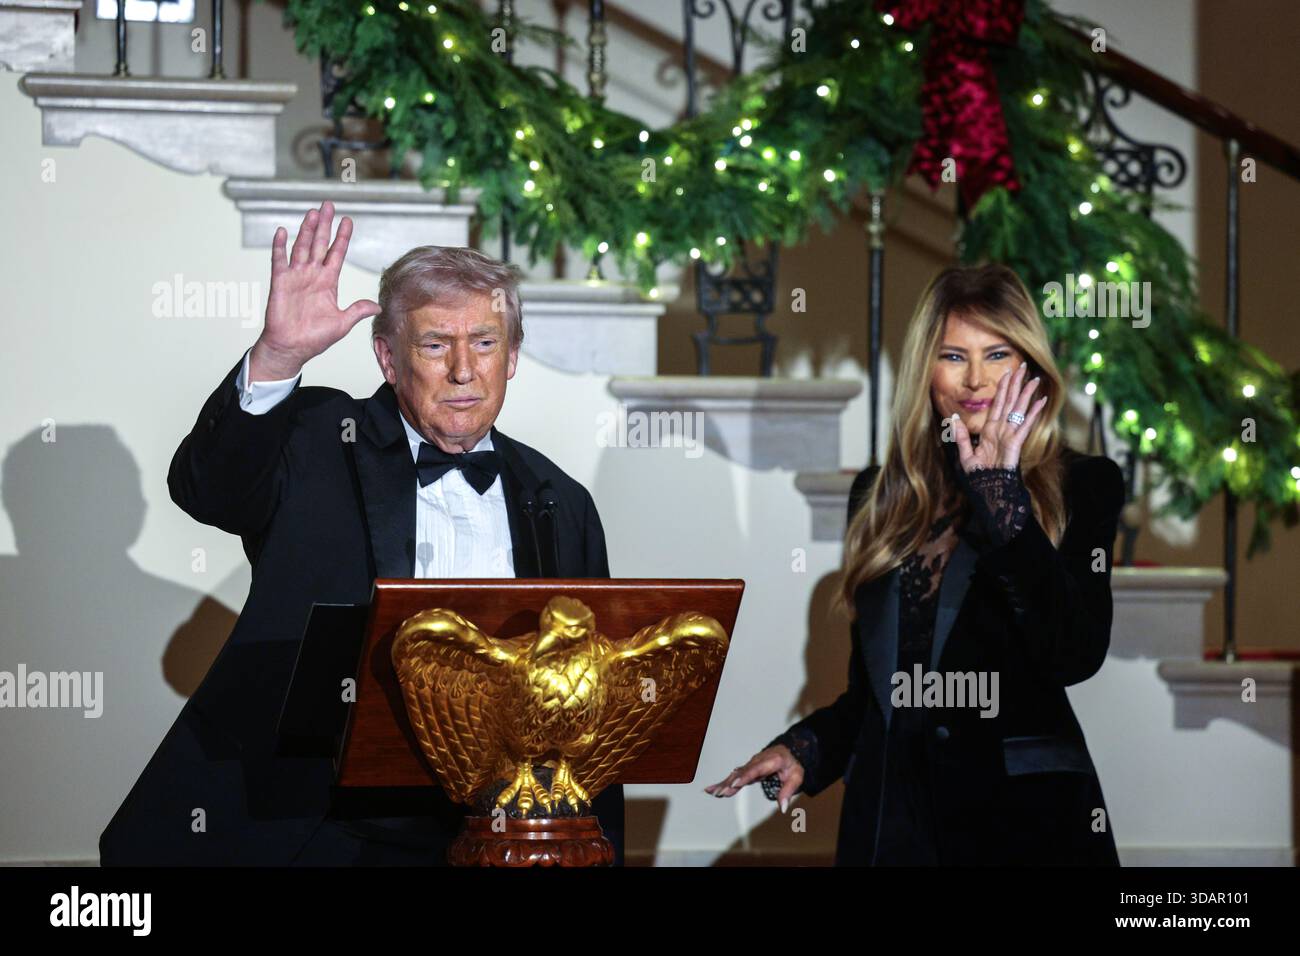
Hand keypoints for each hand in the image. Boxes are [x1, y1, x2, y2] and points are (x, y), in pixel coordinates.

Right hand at [249, 200, 381, 380]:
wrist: (291, 348)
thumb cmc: (315, 338)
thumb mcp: (342, 324)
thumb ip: (357, 311)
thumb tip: (378, 305)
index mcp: (328, 283)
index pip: (337, 254)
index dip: (342, 237)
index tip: (348, 220)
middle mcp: (312, 275)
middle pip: (320, 244)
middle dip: (325, 225)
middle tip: (329, 205)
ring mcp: (295, 277)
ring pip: (302, 247)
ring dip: (306, 230)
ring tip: (312, 212)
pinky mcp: (279, 282)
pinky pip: (278, 260)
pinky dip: (279, 245)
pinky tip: (281, 231)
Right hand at [704, 745, 803, 811]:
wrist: (787, 751)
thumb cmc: (791, 764)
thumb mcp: (796, 777)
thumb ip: (788, 791)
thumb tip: (782, 808)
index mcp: (771, 760)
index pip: (757, 769)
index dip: (745, 776)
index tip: (735, 784)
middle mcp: (758, 761)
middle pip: (742, 773)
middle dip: (730, 783)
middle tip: (720, 793)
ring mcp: (751, 764)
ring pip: (736, 774)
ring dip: (724, 783)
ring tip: (712, 792)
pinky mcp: (746, 769)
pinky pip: (734, 776)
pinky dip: (723, 783)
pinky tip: (712, 790)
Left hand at [952, 360, 1045, 472]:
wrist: (988, 490)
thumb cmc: (979, 476)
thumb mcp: (966, 455)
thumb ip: (961, 437)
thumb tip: (953, 419)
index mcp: (990, 430)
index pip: (998, 404)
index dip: (1002, 388)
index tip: (1007, 373)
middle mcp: (1001, 429)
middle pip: (1010, 401)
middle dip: (1016, 383)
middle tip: (1024, 366)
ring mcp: (1010, 434)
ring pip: (1019, 408)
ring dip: (1027, 393)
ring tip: (1035, 378)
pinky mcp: (1016, 441)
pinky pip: (1025, 424)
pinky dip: (1033, 412)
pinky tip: (1041, 401)